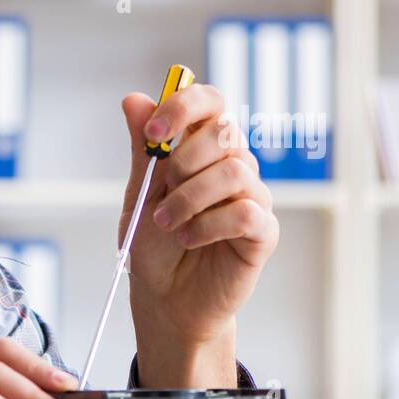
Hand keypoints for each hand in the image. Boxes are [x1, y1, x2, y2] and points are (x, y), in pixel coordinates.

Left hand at [119, 83, 278, 381]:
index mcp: (202, 149)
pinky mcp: (263, 230)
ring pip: (232, 172)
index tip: (153, 132)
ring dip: (189, 199)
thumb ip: (143, 149)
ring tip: (168, 225)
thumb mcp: (141, 194)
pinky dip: (209, 225)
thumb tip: (134, 99)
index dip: (183, 107)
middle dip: (183, 160)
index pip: (210, 102)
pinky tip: (191, 239)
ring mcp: (252, 196)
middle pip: (225, 130)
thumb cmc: (155, 246)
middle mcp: (233, 165)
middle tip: (162, 192)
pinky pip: (245, 212)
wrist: (165, 299)